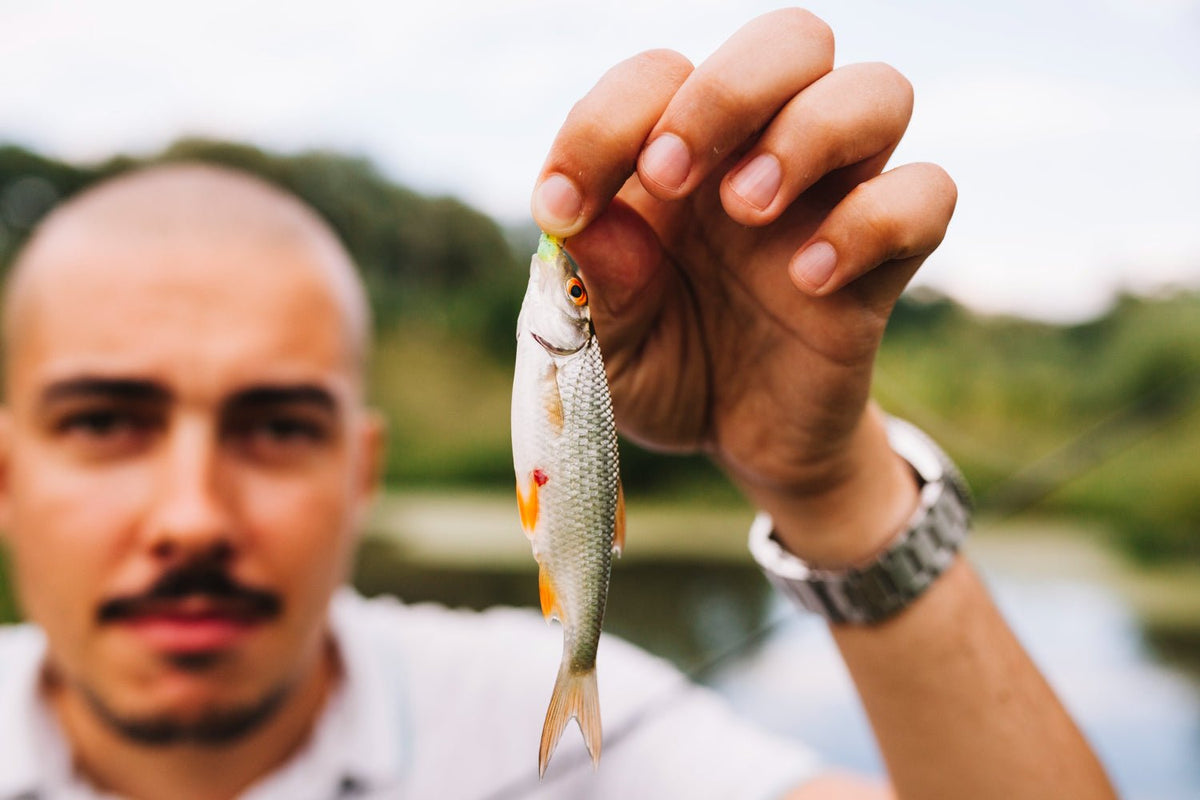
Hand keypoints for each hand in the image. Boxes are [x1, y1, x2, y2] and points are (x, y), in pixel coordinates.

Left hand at [531, 9, 955, 562]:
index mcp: (680, 153)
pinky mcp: (885, 261)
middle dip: (727, 90)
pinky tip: (809, 281)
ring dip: (809, 134)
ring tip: (747, 213)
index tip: (563, 207)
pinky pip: (928, 194)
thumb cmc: (665, 367)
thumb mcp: (603, 344)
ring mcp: (832, 200)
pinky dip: (874, 222)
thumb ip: (593, 286)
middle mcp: (763, 154)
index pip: (660, 74)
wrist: (741, 439)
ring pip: (877, 91)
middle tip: (670, 176)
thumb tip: (590, 223)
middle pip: (792, 39)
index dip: (604, 123)